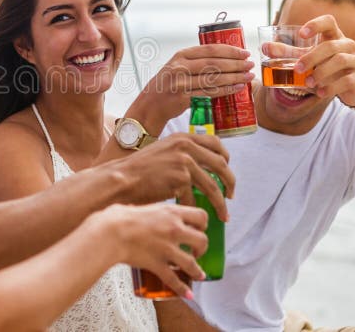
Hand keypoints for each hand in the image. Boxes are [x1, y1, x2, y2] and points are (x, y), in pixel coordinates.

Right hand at [89, 203, 208, 296]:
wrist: (108, 233)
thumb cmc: (117, 218)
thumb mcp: (138, 207)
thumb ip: (146, 211)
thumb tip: (139, 212)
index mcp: (170, 212)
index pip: (201, 216)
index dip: (203, 225)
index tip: (199, 229)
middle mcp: (174, 229)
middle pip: (202, 240)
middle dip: (203, 248)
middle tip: (197, 251)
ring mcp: (167, 249)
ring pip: (192, 263)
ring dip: (198, 271)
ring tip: (198, 274)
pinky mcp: (158, 265)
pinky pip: (174, 280)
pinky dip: (182, 289)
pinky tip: (187, 294)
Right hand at [108, 133, 234, 221]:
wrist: (123, 179)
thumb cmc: (139, 170)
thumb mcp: (163, 150)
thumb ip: (181, 152)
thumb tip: (201, 164)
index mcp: (183, 137)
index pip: (216, 143)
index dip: (226, 158)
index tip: (227, 170)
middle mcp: (186, 146)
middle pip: (221, 164)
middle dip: (230, 182)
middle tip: (231, 195)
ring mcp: (184, 162)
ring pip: (213, 185)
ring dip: (221, 203)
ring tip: (223, 215)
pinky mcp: (180, 179)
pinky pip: (195, 197)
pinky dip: (198, 209)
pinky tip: (199, 217)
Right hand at [128, 43, 253, 133]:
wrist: (150, 105)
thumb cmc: (167, 85)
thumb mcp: (177, 66)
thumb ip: (196, 61)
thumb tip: (225, 58)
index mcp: (180, 55)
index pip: (210, 49)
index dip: (230, 50)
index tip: (244, 52)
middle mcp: (180, 66)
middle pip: (215, 63)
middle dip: (236, 63)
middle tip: (250, 64)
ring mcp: (181, 82)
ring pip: (214, 78)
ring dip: (235, 77)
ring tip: (248, 76)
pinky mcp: (183, 97)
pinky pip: (210, 93)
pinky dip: (226, 90)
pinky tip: (237, 88)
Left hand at [295, 15, 354, 105]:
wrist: (352, 87)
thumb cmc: (327, 66)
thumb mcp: (308, 57)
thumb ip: (287, 53)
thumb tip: (264, 48)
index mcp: (334, 36)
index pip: (329, 22)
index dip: (316, 24)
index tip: (302, 33)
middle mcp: (347, 45)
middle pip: (330, 46)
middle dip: (312, 57)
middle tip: (297, 69)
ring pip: (340, 61)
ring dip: (321, 72)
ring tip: (307, 83)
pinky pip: (346, 80)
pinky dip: (331, 87)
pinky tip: (320, 92)